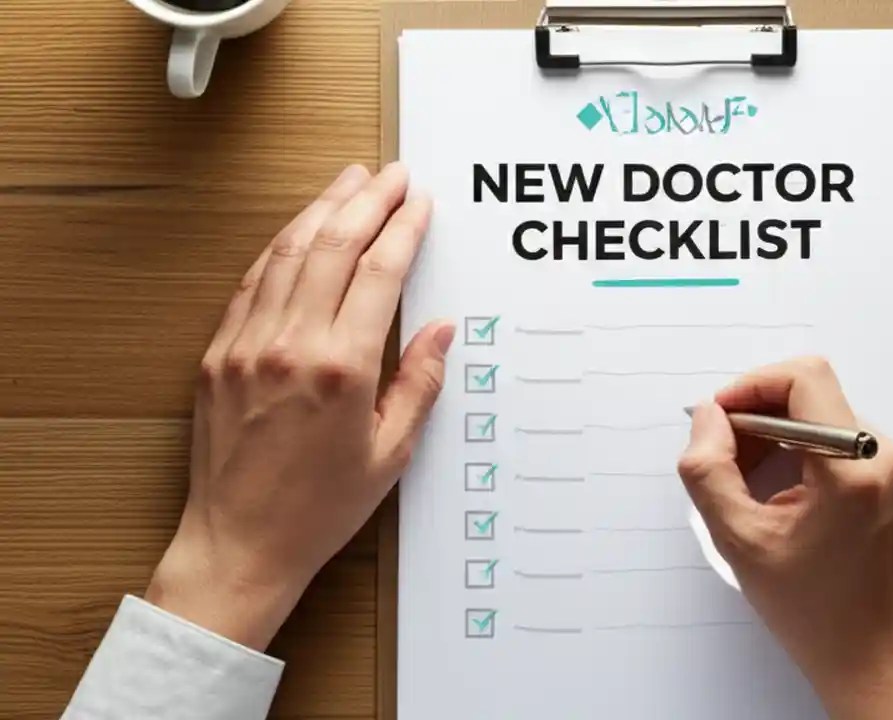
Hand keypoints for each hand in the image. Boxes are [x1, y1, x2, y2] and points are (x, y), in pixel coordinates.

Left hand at [145, 163, 453, 650]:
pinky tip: (298, 231)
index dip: (403, 227)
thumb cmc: (319, 509)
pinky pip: (251, 283)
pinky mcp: (218, 355)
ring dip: (321, 209)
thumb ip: (418, 383)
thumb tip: (439, 329)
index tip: (418, 201)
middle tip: (390, 174)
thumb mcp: (391, 453)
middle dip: (366, 200)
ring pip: (287, 252)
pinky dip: (279, 248)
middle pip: (333, 245)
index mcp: (343, 367)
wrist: (239, 544)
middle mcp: (291, 344)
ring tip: (347, 182)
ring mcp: (248, 345)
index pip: (379, 271)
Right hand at [677, 358, 892, 718]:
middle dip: (756, 416)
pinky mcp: (891, 480)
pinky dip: (797, 453)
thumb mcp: (741, 543)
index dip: (751, 386)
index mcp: (854, 468)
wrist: (876, 659)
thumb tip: (707, 419)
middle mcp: (884, 457)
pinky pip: (837, 440)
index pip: (804, 378)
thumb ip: (710, 472)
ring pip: (820, 416)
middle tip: (723, 458)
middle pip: (810, 394)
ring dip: (774, 437)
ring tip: (745, 483)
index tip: (718, 419)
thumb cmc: (817, 614)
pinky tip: (774, 494)